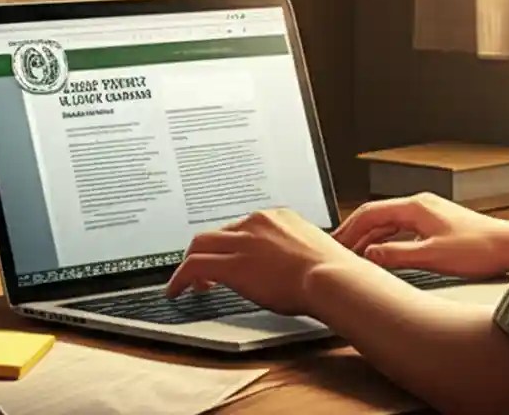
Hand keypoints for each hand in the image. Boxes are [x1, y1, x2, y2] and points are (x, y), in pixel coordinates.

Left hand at [165, 208, 373, 316]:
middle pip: (217, 232)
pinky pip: (194, 266)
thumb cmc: (331, 272)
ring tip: (187, 283)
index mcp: (277, 216)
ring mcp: (242, 241)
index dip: (231, 245)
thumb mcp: (312, 249)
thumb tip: (288, 266)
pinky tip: (177, 291)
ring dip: (191, 264)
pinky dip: (180, 278)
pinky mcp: (231, 264)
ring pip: (200, 245)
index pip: (242, 226)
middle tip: (202, 270)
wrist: (330, 278)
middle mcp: (256, 222)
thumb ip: (293, 251)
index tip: (229, 257)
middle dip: (206, 250)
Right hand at [332, 193, 508, 278]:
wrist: (508, 246)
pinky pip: (402, 228)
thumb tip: (368, 255)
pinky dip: (386, 239)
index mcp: (415, 207)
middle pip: (377, 215)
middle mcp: (420, 205)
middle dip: (355, 232)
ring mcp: (428, 213)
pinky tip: (383, 253)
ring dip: (370, 237)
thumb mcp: (432, 256)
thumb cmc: (478, 249)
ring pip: (389, 222)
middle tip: (337, 250)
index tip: (334, 243)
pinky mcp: (436, 224)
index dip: (348, 229)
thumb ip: (396, 254)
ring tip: (354, 254)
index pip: (370, 212)